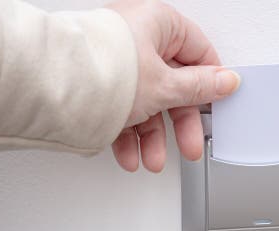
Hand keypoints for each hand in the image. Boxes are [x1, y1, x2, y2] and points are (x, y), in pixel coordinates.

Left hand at [107, 0, 239, 171]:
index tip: (215, 107)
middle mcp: (137, 36)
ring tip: (151, 160)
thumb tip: (226, 81)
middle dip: (177, 125)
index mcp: (158, 23)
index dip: (209, 84)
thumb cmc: (105, 72)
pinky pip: (122, 107)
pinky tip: (129, 154)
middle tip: (188, 146)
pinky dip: (127, 134)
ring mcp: (116, 59)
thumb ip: (200, 87)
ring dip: (151, 137)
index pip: (198, 52)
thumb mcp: (166, 86)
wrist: (52, 88)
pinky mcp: (98, 81)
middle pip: (172, 84)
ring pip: (146, 101)